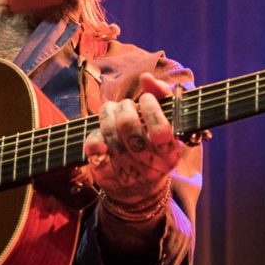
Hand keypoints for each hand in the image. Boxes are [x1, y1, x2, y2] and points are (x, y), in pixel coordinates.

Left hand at [84, 72, 181, 209]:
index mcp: (169, 153)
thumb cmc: (154, 144)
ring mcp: (126, 172)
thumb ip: (161, 96)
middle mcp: (149, 165)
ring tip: (111, 110)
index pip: (161, 130)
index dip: (151, 109)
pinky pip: (94, 151)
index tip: (146, 99)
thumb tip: (146, 78)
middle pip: (129, 128)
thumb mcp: (166, 122)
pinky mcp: (105, 175)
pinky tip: (100, 131)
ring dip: (107, 115)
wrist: (139, 187)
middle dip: (125, 107)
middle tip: (126, 104)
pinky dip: (94, 136)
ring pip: (110, 134)